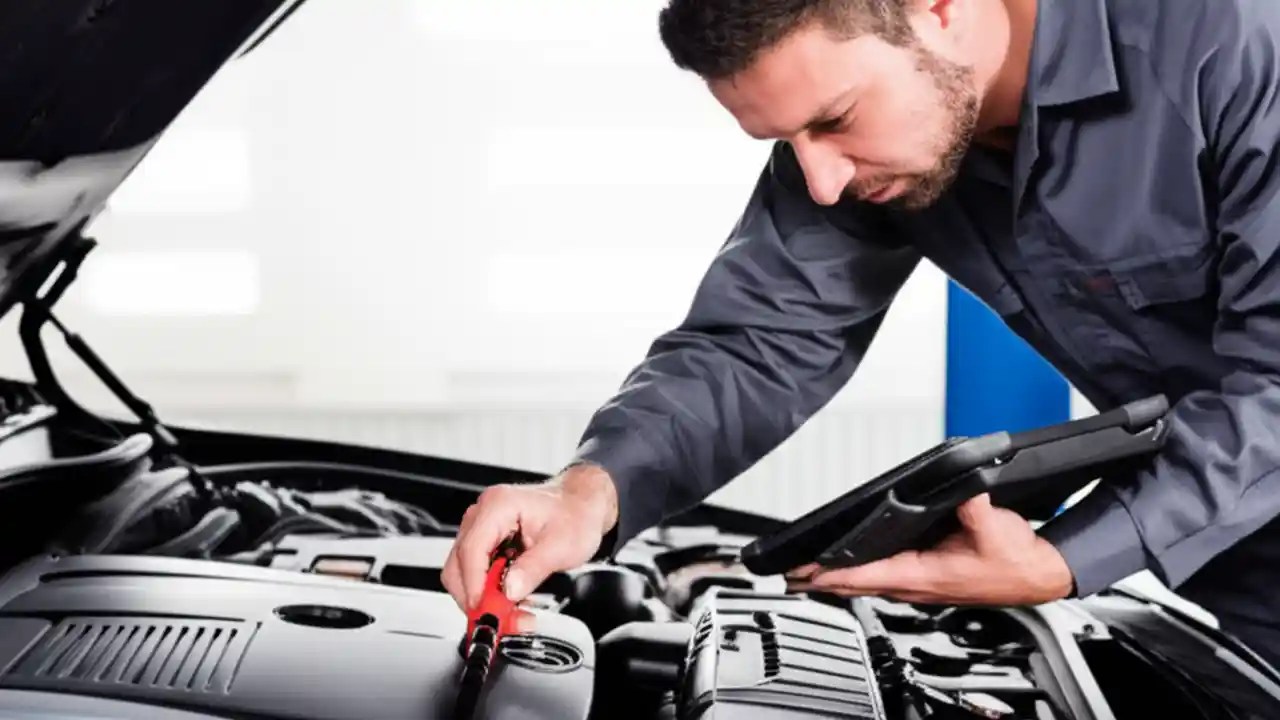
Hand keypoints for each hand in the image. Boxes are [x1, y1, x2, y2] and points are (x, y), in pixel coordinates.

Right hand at [441, 464, 618, 624]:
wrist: (582, 507)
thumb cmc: (575, 516)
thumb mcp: (562, 546)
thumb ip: (534, 569)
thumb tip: (509, 591)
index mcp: (498, 506)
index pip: (471, 549)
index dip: (474, 584)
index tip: (484, 609)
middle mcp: (483, 515)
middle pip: (459, 564)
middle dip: (476, 597)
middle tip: (500, 620)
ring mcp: (482, 528)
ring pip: (463, 572)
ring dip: (484, 598)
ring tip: (512, 614)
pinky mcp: (487, 542)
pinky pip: (476, 572)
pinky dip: (490, 592)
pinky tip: (510, 601)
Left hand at [786, 494, 1073, 605]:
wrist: (1037, 576)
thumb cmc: (1017, 561)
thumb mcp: (997, 530)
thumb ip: (977, 511)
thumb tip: (965, 492)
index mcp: (927, 576)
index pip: (871, 575)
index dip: (836, 574)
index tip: (808, 572)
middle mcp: (918, 585)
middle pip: (859, 585)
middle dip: (822, 581)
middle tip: (790, 576)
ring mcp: (920, 585)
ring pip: (868, 584)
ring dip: (836, 581)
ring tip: (806, 575)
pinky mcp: (925, 579)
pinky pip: (881, 578)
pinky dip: (857, 576)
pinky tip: (846, 570)